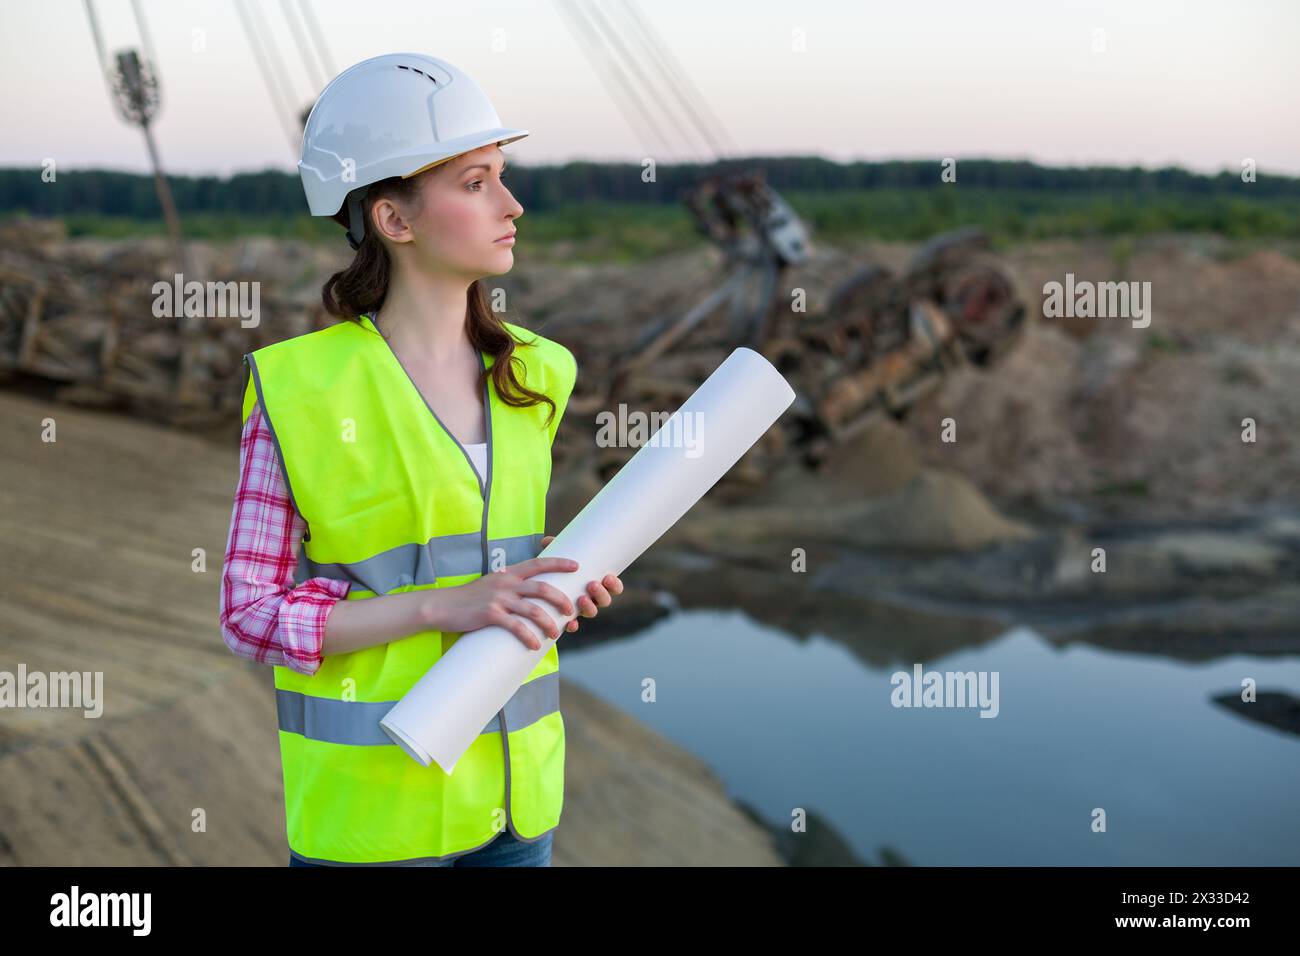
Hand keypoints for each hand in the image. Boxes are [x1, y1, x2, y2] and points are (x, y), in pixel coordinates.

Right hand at [435, 552, 578, 650]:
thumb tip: (532, 597)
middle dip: (561, 599)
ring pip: (533, 609)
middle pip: (543, 588)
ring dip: (549, 622)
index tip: (576, 565)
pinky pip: (516, 627)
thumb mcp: (492, 584)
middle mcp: (506, 583)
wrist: (442, 606)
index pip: (539, 563)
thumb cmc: (469, 598)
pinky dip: (528, 636)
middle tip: (572, 610)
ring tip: (556, 633)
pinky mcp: (490, 614)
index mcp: (509, 574)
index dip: (559, 563)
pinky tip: (535, 645)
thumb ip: (510, 586)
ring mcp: (499, 598)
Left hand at [540, 535, 622, 635]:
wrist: (540, 586)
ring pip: (592, 612)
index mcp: (598, 583)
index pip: (614, 587)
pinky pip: (573, 625)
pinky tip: (570, 623)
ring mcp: (581, 608)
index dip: (614, 585)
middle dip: (601, 594)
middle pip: (605, 601)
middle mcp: (593, 598)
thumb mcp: (559, 556)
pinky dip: (573, 625)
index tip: (608, 577)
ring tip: (581, 598)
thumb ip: (554, 547)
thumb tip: (546, 541)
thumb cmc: (557, 568)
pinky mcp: (568, 617)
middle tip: (591, 584)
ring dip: (589, 607)